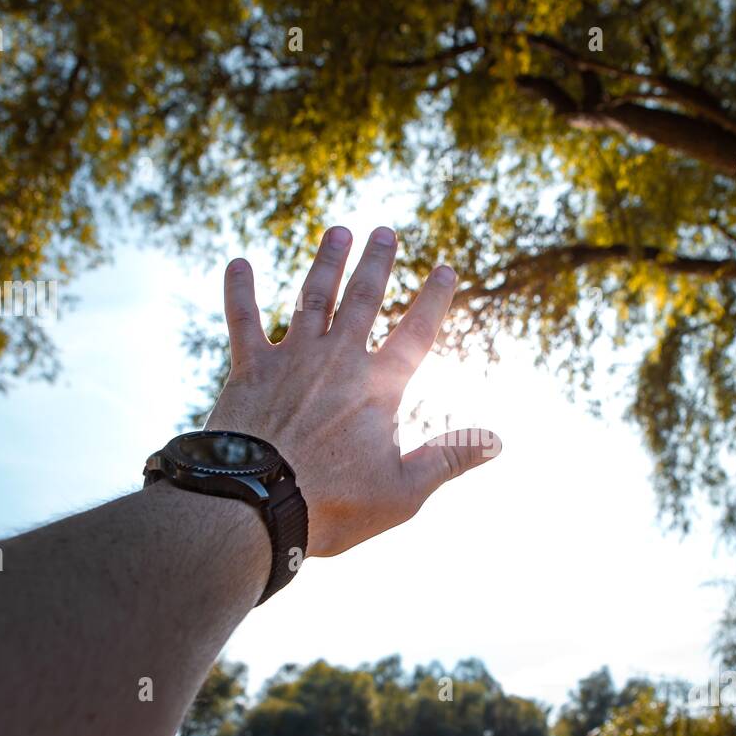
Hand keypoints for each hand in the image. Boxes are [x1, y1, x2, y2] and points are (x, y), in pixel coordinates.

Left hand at [205, 225, 501, 557]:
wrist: (255, 505)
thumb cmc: (332, 505)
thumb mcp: (403, 492)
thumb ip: (448, 459)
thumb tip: (496, 441)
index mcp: (378, 388)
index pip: (416, 334)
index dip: (433, 300)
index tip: (446, 269)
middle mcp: (337, 361)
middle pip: (362, 300)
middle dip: (377, 263)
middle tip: (385, 230)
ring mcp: (291, 360)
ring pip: (312, 298)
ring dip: (326, 262)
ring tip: (337, 231)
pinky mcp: (248, 370)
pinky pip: (243, 321)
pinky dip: (240, 291)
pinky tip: (239, 263)